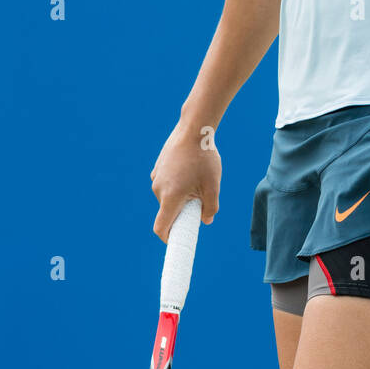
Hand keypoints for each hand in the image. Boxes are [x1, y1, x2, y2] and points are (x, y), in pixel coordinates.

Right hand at [150, 119, 221, 241]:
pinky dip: (176, 183)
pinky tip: (189, 169)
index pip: (161, 228)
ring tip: (196, 179)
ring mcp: (156, 176)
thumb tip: (206, 220)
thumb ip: (211, 208)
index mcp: (170, 197)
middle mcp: (158, 189)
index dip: (168, 238)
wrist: (194, 128)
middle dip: (181, 211)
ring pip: (167, 195)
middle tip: (198, 202)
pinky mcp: (158, 166)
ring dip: (179, 195)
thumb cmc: (204, 158)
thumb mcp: (213, 186)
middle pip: (167, 210)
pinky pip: (166, 182)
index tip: (177, 239)